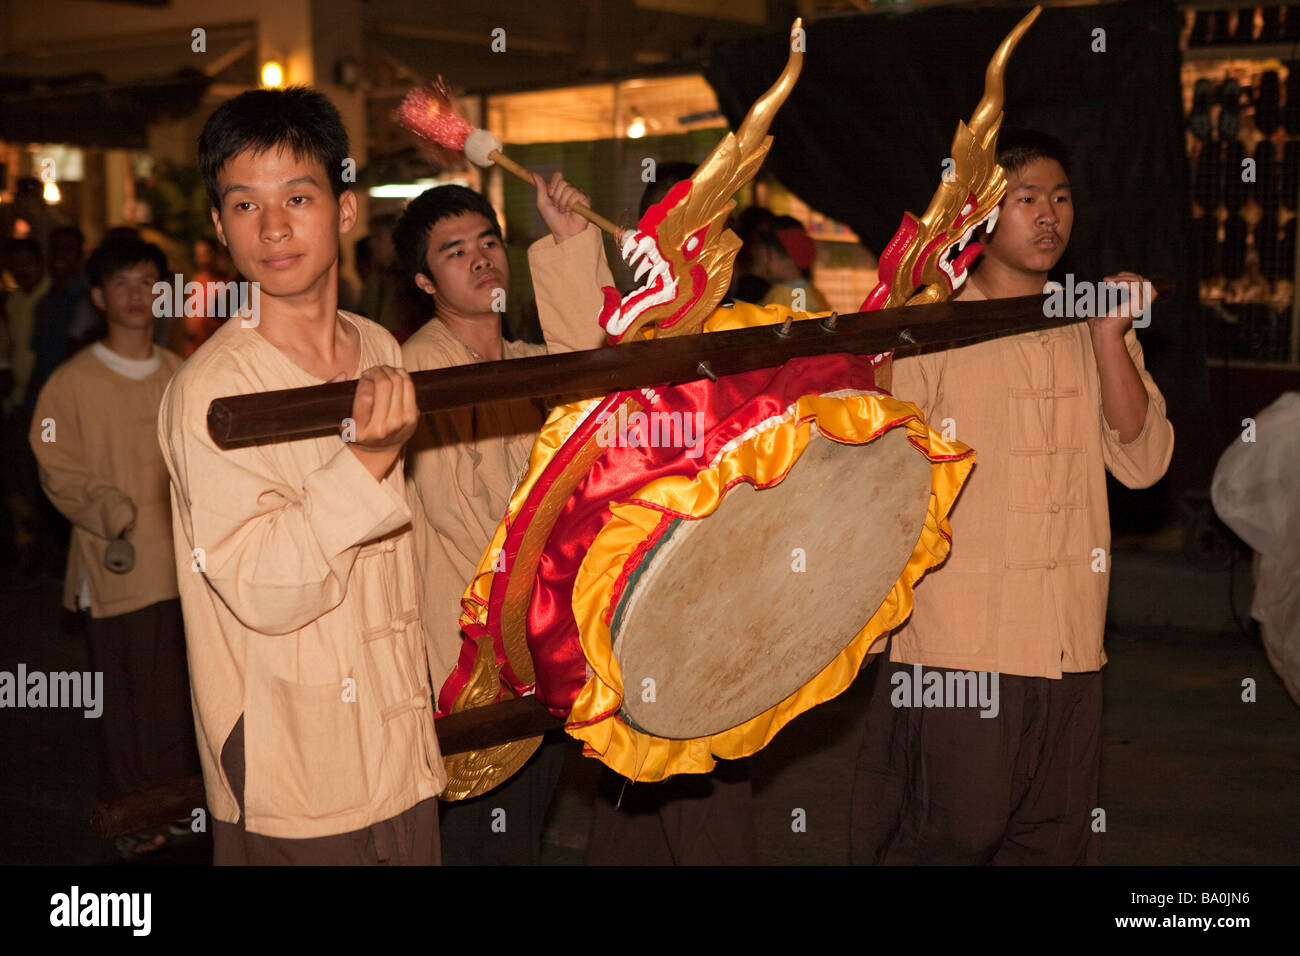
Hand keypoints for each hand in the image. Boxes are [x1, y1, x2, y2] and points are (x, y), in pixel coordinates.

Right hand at [346, 365, 417, 480]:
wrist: (380, 450)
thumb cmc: (357, 430)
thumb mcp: (339, 418)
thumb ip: (331, 395)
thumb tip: (343, 374)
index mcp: (361, 431)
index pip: (365, 396)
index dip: (365, 380)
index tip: (363, 377)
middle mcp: (382, 428)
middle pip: (384, 386)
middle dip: (378, 371)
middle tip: (373, 370)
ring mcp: (400, 424)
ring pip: (399, 383)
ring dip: (390, 371)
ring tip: (383, 371)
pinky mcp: (413, 418)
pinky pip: (410, 388)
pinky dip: (403, 376)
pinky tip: (395, 375)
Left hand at [534, 171, 591, 242]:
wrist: (563, 232)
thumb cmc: (553, 220)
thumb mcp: (543, 203)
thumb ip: (540, 188)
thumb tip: (534, 173)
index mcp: (560, 189)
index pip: (558, 176)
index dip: (553, 184)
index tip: (550, 194)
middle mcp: (570, 190)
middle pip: (563, 182)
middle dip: (557, 196)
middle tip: (558, 207)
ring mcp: (578, 194)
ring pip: (569, 189)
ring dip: (563, 202)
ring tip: (564, 211)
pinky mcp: (585, 199)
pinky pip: (577, 194)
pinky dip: (571, 203)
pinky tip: (571, 211)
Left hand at [1090, 271, 1155, 338]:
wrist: (1102, 333)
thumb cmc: (1099, 324)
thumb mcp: (1099, 306)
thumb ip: (1100, 297)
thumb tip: (1091, 289)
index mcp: (1135, 303)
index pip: (1141, 283)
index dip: (1127, 276)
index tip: (1109, 280)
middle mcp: (1142, 303)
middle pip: (1143, 280)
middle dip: (1125, 275)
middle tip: (1106, 280)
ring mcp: (1142, 304)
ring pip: (1141, 281)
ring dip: (1123, 278)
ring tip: (1107, 282)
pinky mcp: (1138, 305)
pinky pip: (1136, 287)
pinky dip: (1124, 283)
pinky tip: (1112, 286)